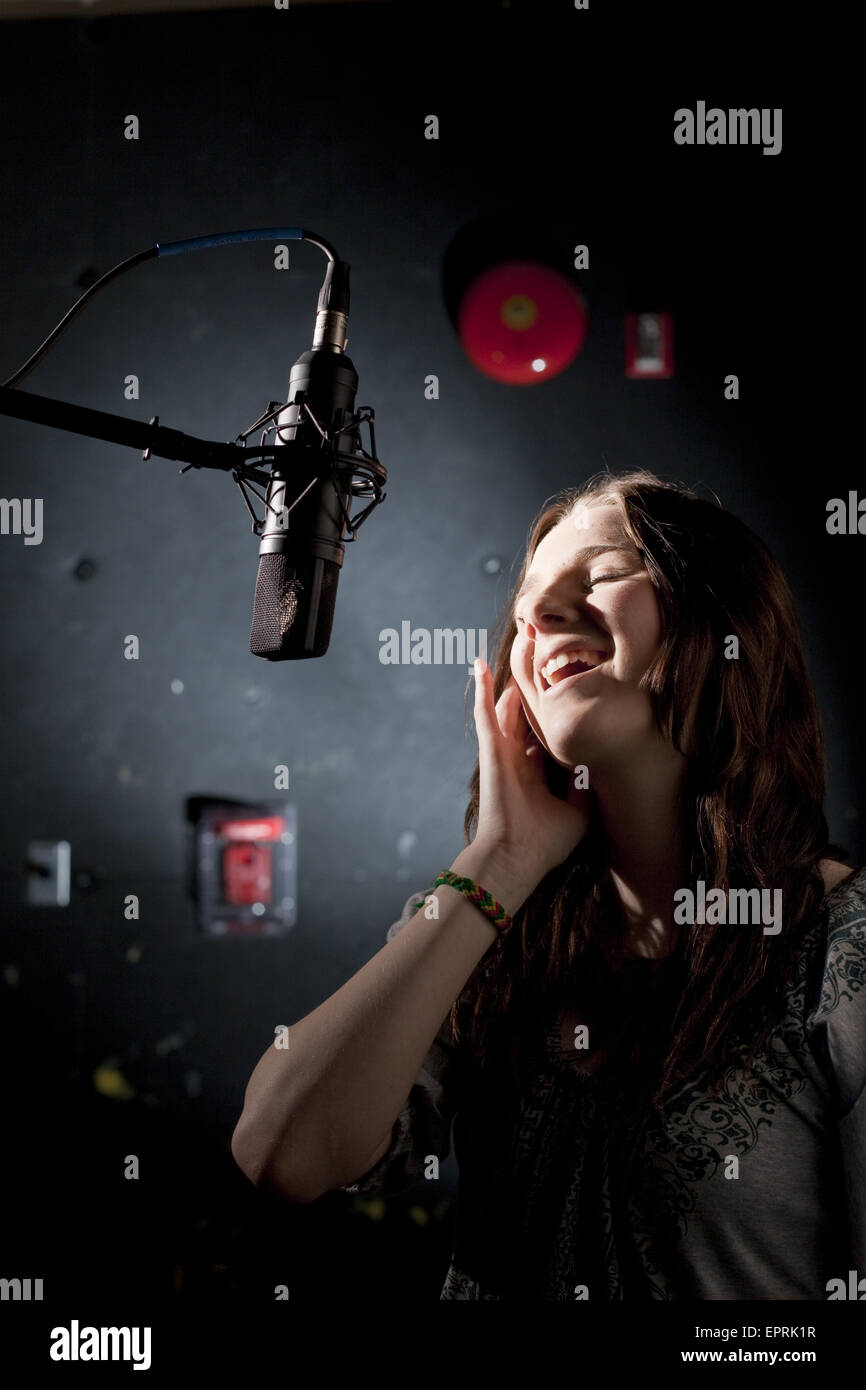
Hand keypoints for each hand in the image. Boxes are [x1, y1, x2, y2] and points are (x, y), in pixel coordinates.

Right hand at [471, 661, 591, 885]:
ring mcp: (503, 751)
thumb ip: (584, 789)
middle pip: (527, 712)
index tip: (571, 685)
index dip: (556, 708)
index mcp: (537, 770)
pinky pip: (485, 713)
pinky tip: (480, 664)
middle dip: (535, 684)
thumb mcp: (578, 812)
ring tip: (520, 644)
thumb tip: (597, 769)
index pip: (546, 732)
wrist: (518, 859)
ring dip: (511, 675)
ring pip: (506, 705)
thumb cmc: (546, 843)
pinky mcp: (491, 750)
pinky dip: (483, 689)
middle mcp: (519, 757)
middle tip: (545, 652)